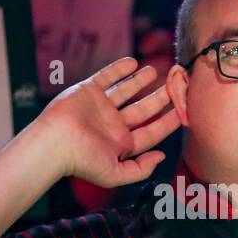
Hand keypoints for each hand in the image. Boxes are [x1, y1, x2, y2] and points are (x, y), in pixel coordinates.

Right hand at [36, 57, 181, 187]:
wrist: (54, 143)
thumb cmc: (82, 161)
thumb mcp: (116, 174)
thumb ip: (141, 169)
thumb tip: (162, 156)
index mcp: (121, 143)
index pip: (151, 132)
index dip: (168, 122)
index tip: (184, 110)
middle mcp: (113, 124)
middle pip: (143, 110)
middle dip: (160, 99)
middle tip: (175, 86)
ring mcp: (100, 107)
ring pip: (126, 91)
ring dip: (141, 81)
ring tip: (155, 71)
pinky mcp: (87, 91)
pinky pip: (106, 77)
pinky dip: (119, 69)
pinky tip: (133, 63)